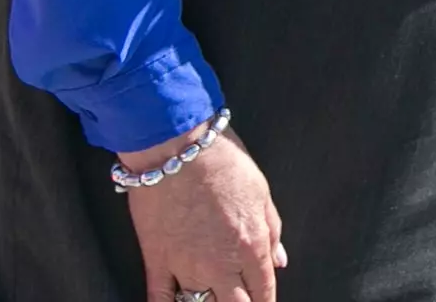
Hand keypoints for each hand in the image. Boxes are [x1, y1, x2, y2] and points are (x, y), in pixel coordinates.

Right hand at [118, 121, 283, 301]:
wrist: (177, 148)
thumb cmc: (223, 162)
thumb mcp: (261, 192)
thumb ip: (271, 232)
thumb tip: (278, 262)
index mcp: (251, 247)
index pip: (263, 292)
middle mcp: (220, 265)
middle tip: (240, 300)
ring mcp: (186, 267)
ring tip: (208, 296)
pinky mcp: (156, 261)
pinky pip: (160, 299)